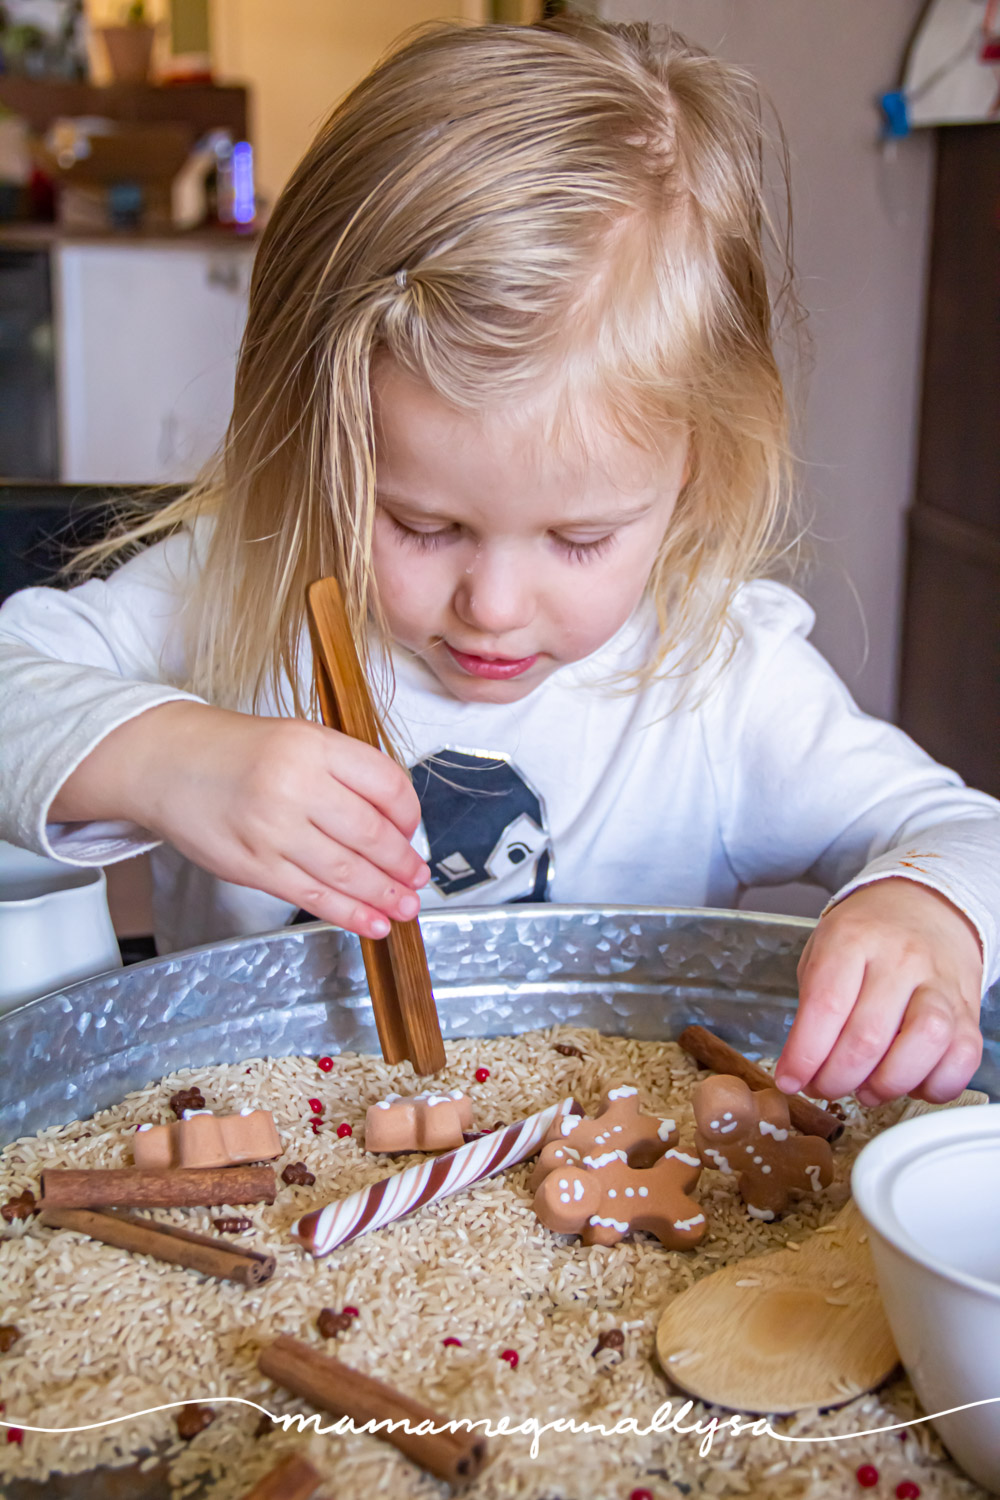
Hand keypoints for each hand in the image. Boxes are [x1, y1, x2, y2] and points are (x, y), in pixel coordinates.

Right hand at [51, 701, 429, 939]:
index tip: (412, 830)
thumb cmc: (235, 751)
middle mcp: (295, 785)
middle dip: (402, 863)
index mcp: (314, 746)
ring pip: (346, 871)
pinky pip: (312, 896)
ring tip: (405, 906)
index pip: (386, 784)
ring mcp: (273, 829)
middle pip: (371, 834)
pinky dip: (349, 913)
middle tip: (418, 877)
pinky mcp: (253, 866)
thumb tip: (394, 823)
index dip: (409, 815)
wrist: (166, 762)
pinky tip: (372, 921)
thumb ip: (344, 772)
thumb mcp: (298, 738)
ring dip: (384, 894)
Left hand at [774, 877, 982, 1104]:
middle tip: (824, 1087)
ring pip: (924, 1042)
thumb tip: (802, 1068)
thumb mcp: (823, 950)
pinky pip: (963, 1058)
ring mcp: (940, 984)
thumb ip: (813, 1005)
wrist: (926, 907)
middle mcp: (901, 958)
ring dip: (887, 1084)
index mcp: (853, 938)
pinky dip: (936, 1085)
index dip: (804, 1054)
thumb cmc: (866, 937)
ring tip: (866, 1090)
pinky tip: (909, 1083)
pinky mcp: (969, 1010)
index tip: (789, 1079)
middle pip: (869, 1035)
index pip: (826, 1004)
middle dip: (837, 1078)